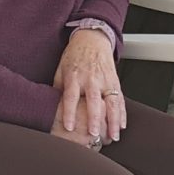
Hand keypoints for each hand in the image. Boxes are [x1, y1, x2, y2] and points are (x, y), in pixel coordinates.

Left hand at [54, 27, 125, 143]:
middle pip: (93, 101)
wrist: (92, 39)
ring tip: (113, 135)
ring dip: (113, 120)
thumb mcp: (61, 69)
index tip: (69, 127)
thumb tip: (51, 108)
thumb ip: (58, 88)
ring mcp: (105, 80)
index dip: (70, 112)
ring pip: (111, 102)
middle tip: (94, 133)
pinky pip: (120, 99)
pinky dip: (122, 113)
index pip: (71, 97)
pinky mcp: (115, 81)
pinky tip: (122, 125)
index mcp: (74, 76)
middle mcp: (91, 79)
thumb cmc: (75, 56)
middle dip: (95, 118)